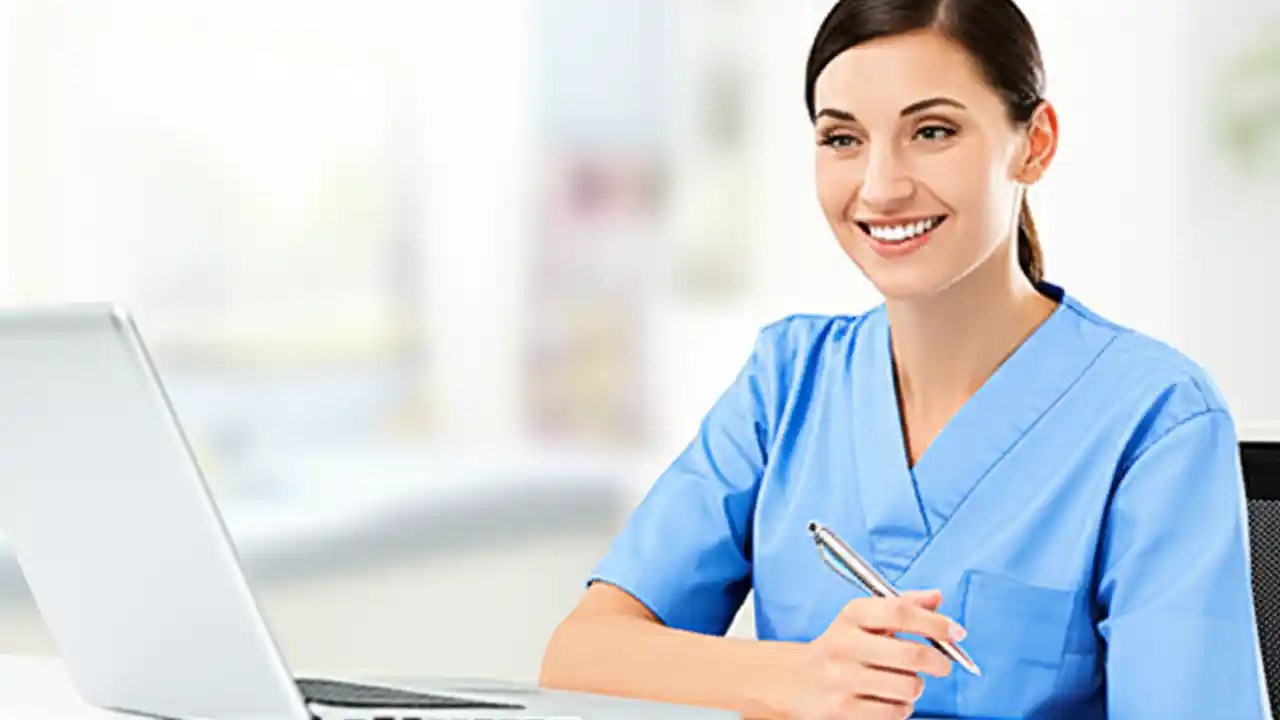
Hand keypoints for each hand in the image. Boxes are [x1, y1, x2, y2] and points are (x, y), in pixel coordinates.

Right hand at [783, 589, 961, 719]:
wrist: (794, 681)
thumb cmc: (840, 647)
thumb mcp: (863, 619)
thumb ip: (901, 606)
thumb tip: (937, 598)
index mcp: (851, 615)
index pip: (900, 611)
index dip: (935, 622)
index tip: (956, 632)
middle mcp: (844, 644)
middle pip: (911, 655)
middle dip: (939, 662)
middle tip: (943, 664)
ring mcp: (842, 680)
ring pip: (909, 687)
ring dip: (916, 687)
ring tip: (903, 683)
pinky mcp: (843, 710)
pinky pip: (895, 712)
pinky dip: (901, 708)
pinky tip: (888, 699)